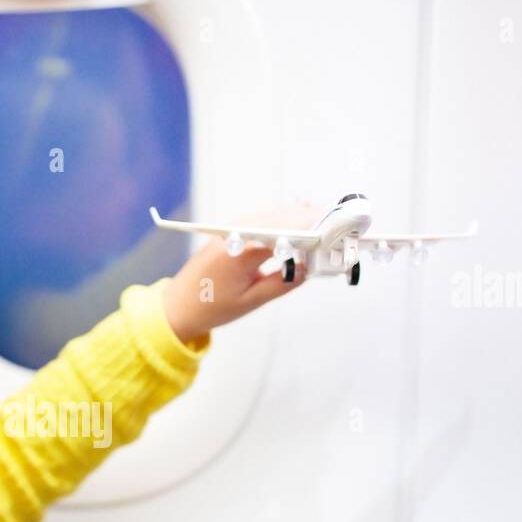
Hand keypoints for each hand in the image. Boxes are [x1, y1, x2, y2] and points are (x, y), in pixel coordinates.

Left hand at [162, 199, 322, 343]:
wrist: (178, 305)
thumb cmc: (210, 306)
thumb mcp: (251, 301)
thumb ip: (283, 283)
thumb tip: (309, 268)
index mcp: (241, 251)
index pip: (286, 231)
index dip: (316, 227)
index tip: (338, 229)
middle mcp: (237, 232)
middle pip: (285, 217)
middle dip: (315, 219)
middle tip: (343, 226)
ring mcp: (233, 227)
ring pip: (276, 214)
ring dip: (302, 218)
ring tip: (329, 226)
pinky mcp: (233, 229)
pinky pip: (265, 219)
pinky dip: (286, 221)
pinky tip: (303, 225)